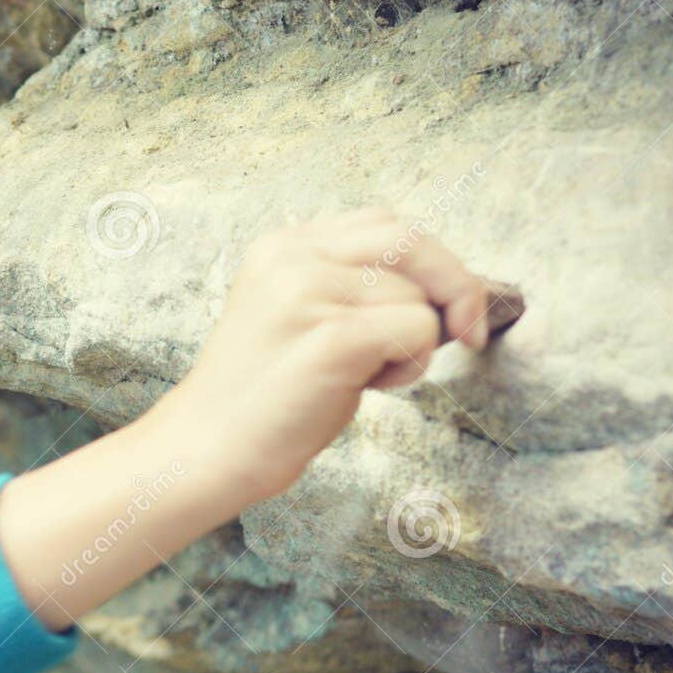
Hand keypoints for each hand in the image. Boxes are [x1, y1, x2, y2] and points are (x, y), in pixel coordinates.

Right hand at [160, 207, 488, 504]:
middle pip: (411, 240)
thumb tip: (440, 286)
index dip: (428, 261)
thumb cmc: (260, 396)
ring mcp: (309, 293)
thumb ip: (347, 285)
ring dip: (415, 344)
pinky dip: (411, 365)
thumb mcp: (294, 315)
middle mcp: (292, 257)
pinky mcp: (333, 337)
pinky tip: (367, 387)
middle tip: (466, 330)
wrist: (206, 449)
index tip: (445, 305)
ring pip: (418, 298)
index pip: (384, 223)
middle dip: (455, 283)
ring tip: (364, 376)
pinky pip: (418, 331)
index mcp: (281, 246)